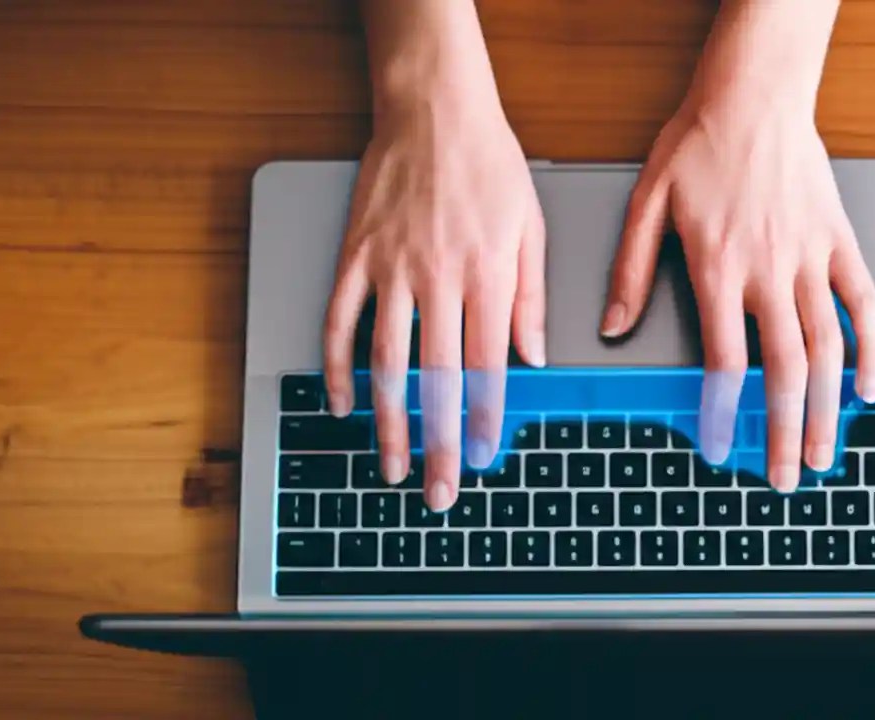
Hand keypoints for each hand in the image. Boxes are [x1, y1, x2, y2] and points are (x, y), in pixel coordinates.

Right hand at [325, 5, 544, 511]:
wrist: (433, 109)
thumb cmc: (490, 165)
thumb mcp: (532, 226)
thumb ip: (532, 297)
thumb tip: (535, 358)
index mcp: (489, 274)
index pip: (489, 365)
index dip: (488, 419)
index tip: (486, 458)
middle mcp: (439, 278)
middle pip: (439, 378)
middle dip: (441, 441)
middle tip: (440, 490)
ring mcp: (391, 269)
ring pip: (387, 361)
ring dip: (390, 420)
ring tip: (393, 464)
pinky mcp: (355, 256)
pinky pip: (341, 322)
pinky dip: (339, 367)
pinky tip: (344, 404)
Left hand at [602, 4, 874, 492]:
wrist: (753, 95)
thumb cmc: (698, 144)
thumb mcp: (647, 204)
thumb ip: (630, 271)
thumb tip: (614, 327)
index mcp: (718, 268)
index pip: (725, 361)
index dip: (724, 413)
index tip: (722, 449)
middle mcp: (769, 271)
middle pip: (784, 368)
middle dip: (783, 430)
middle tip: (786, 476)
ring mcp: (810, 258)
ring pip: (828, 346)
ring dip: (828, 406)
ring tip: (825, 451)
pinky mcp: (839, 241)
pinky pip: (865, 302)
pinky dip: (873, 346)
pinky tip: (870, 385)